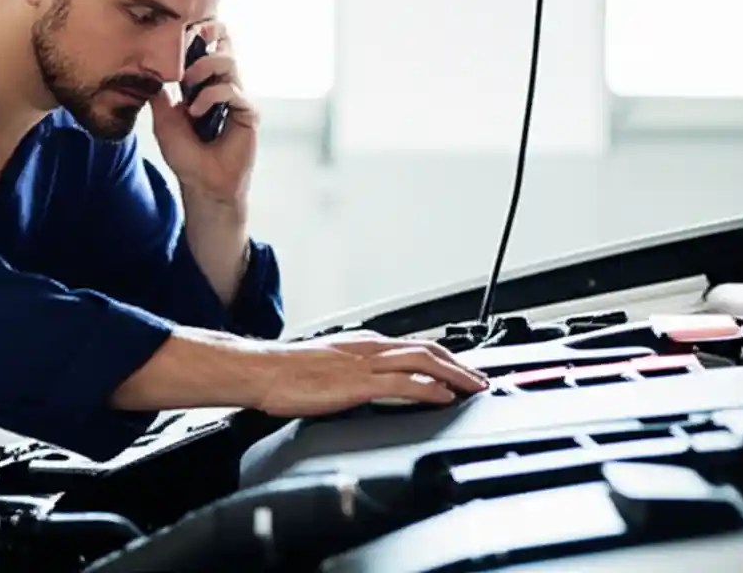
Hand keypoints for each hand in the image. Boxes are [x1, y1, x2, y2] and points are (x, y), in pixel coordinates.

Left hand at [149, 21, 256, 204]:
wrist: (201, 184)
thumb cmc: (186, 156)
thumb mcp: (163, 120)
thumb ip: (159, 95)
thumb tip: (148, 70)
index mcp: (204, 84)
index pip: (207, 46)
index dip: (196, 33)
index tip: (177, 31)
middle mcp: (223, 85)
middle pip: (224, 42)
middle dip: (206, 35)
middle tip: (189, 40)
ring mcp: (237, 97)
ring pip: (228, 61)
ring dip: (203, 68)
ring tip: (188, 88)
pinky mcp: (248, 112)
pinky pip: (231, 90)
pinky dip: (211, 96)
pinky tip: (196, 112)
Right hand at [254, 330, 489, 417]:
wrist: (261, 370)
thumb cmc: (285, 372)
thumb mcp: (327, 367)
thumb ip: (352, 373)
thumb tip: (368, 386)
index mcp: (363, 344)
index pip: (414, 345)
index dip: (445, 357)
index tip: (462, 370)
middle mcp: (369, 348)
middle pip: (428, 349)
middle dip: (460, 364)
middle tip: (481, 380)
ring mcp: (365, 364)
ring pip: (423, 361)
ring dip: (455, 374)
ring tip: (475, 388)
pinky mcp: (358, 383)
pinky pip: (403, 384)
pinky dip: (430, 389)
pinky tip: (445, 397)